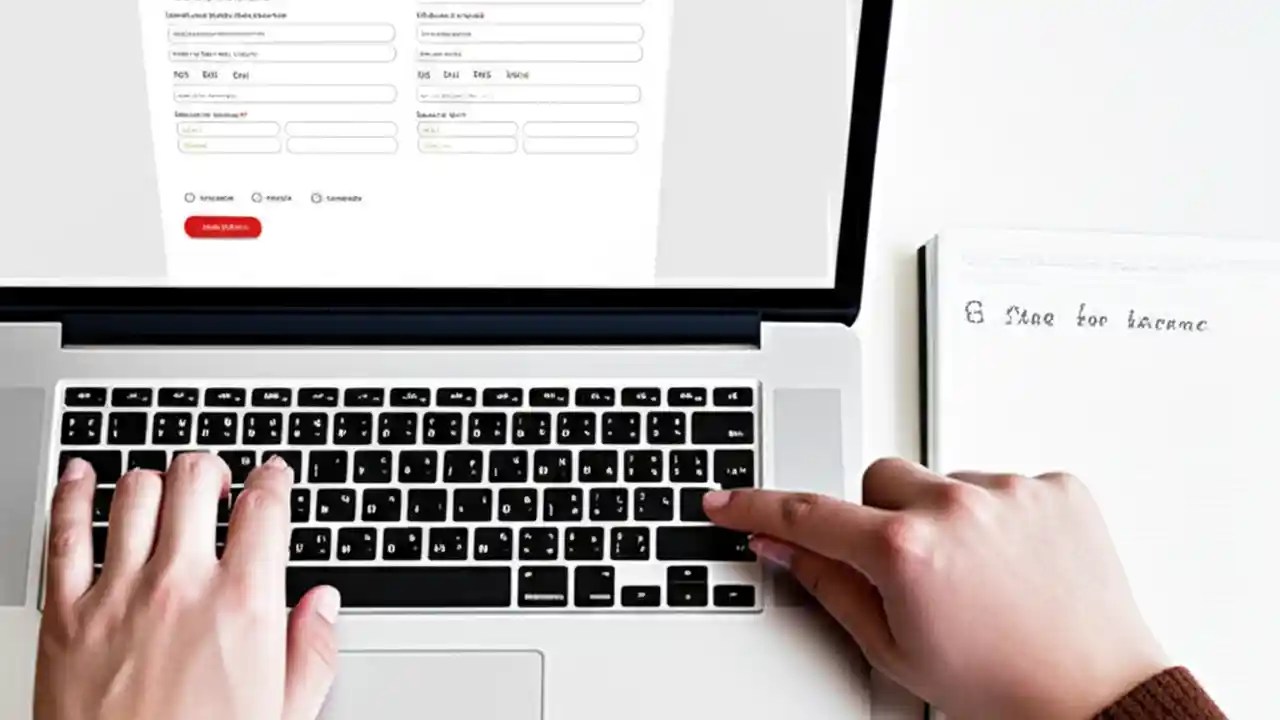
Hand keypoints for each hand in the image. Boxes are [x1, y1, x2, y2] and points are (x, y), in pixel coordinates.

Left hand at [35, 454, 340, 719]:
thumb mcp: (285, 711)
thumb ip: (311, 650)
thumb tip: (324, 604)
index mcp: (243, 606)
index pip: (265, 507)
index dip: (274, 478)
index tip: (273, 476)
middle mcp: (181, 586)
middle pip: (197, 480)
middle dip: (213, 469)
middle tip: (218, 481)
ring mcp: (119, 595)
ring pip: (135, 493)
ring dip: (156, 480)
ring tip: (164, 490)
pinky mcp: (65, 614)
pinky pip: (65, 532)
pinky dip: (73, 492)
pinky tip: (81, 477)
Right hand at [704, 459, 1168, 719]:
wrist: (1097, 699)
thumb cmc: (1003, 689)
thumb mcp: (894, 649)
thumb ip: (828, 585)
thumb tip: (783, 547)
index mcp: (906, 550)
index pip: (809, 514)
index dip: (758, 508)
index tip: (728, 500)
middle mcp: (956, 506)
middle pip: (879, 480)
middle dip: (880, 517)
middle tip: (909, 572)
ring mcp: (1012, 492)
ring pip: (943, 480)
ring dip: (943, 516)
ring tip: (976, 577)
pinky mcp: (1057, 487)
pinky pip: (1003, 483)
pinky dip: (999, 516)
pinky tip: (1014, 565)